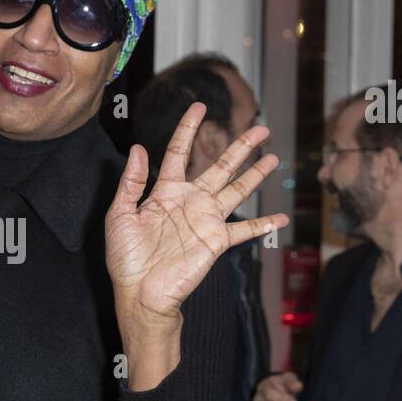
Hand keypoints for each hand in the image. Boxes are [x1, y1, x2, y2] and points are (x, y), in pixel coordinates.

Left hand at [105, 101, 287, 342]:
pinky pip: (245, 230)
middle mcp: (190, 201)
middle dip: (240, 147)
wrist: (139, 293)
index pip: (178, 153)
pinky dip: (264, 224)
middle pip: (219, 166)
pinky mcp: (216, 241)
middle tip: (260, 128)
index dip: (188, 129)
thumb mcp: (119, 215)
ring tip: (273, 156)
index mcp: (165, 192)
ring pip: (236, 190)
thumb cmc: (126, 258)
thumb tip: (138, 148)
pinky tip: (282, 217)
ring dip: (255, 174)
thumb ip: (131, 182)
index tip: (200, 107)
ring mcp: (206, 220)